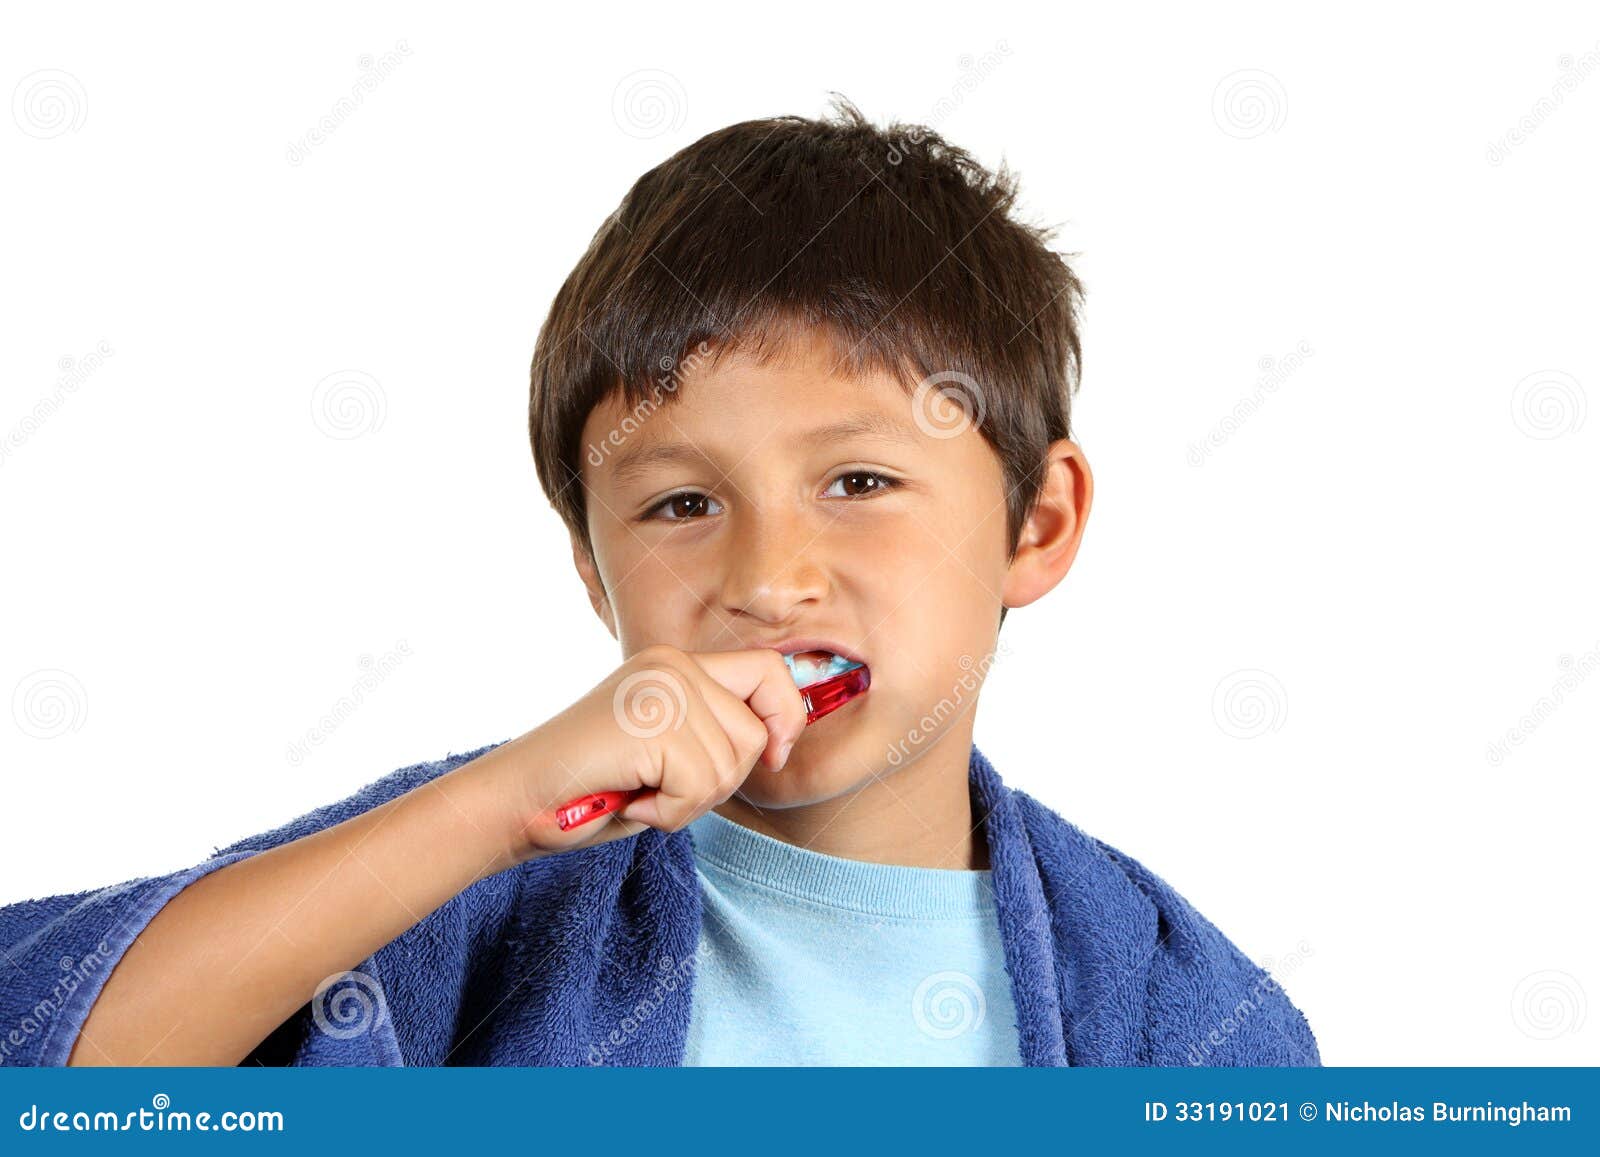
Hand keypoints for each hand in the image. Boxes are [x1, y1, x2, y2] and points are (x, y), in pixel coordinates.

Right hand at [488, 645, 806, 859]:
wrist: (517, 801)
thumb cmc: (589, 788)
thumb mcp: (664, 749)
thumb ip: (712, 733)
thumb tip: (778, 742)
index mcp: (676, 664)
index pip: (768, 670)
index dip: (786, 716)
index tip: (774, 756)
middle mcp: (672, 665)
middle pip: (755, 733)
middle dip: (721, 782)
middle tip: (663, 790)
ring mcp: (661, 689)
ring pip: (731, 766)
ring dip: (688, 802)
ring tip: (639, 793)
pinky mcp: (651, 723)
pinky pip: (699, 788)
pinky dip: (668, 813)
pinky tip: (629, 801)